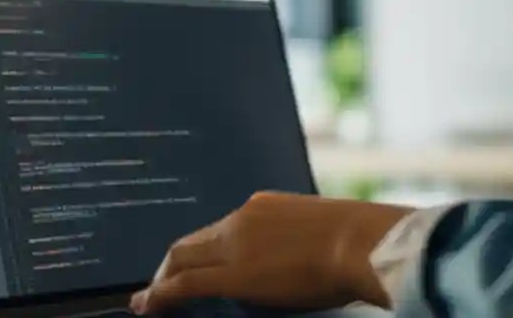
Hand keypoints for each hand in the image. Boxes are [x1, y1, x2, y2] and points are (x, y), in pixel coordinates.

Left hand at [130, 192, 411, 314]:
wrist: (364, 243)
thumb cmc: (360, 240)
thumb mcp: (320, 230)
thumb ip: (294, 242)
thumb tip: (289, 263)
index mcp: (263, 206)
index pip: (218, 229)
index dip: (199, 251)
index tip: (191, 266)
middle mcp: (242, 219)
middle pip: (190, 243)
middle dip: (170, 266)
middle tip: (156, 286)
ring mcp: (235, 246)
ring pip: (181, 261)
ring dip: (162, 281)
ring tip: (148, 301)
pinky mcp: (234, 276)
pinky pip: (184, 286)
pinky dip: (160, 296)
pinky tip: (147, 306)